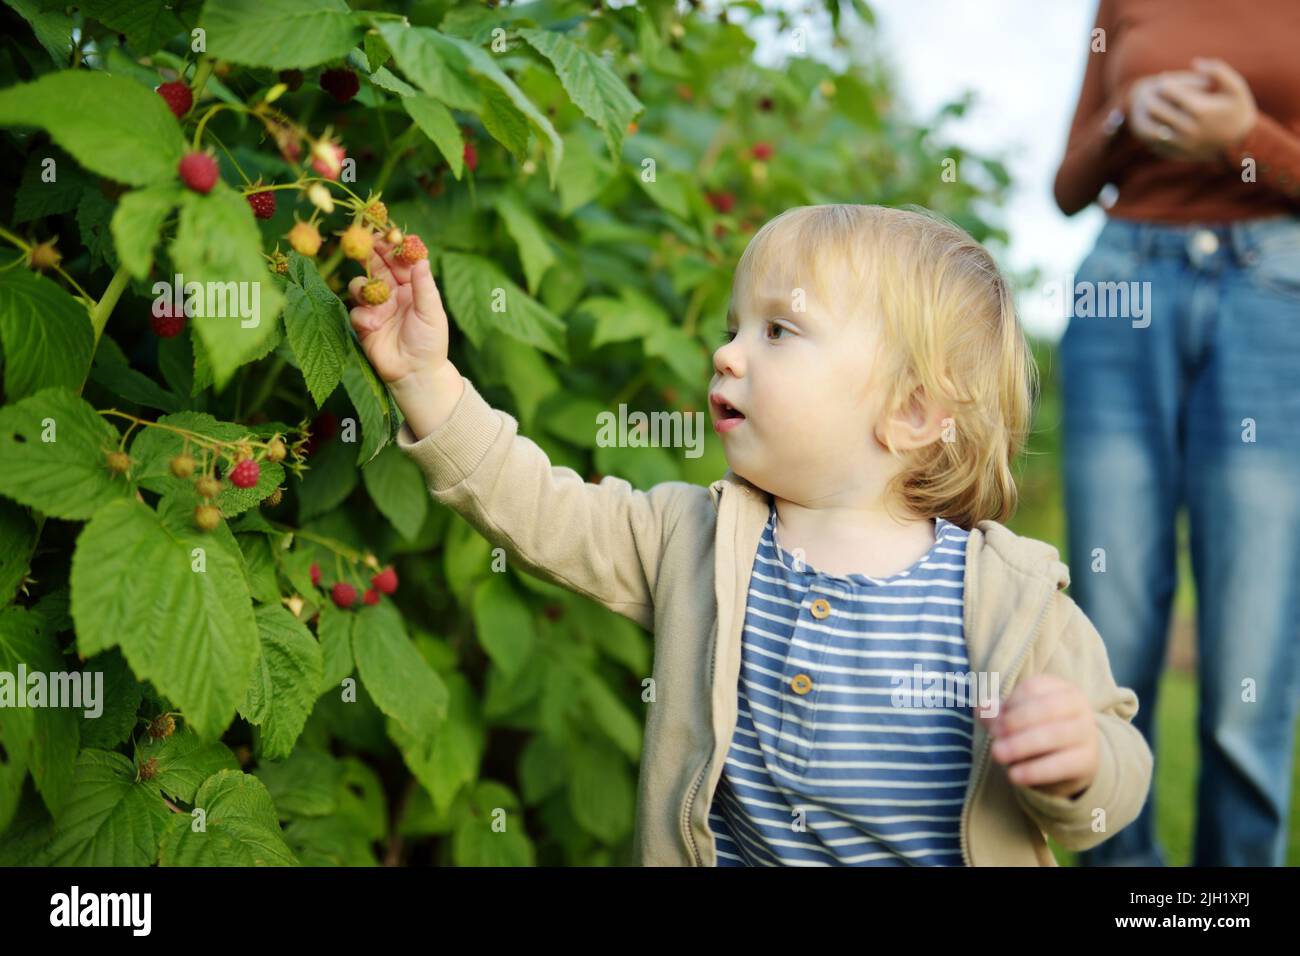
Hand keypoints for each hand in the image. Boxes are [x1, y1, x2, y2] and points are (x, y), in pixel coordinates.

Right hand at [347, 238, 450, 389]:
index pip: (399, 261)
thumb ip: (424, 286)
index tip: (385, 232)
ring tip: (375, 296)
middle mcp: (392, 293)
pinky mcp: (364, 324)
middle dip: (369, 254)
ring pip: (360, 285)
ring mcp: (376, 307)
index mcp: (411, 287)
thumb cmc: (431, 342)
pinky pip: (356, 310)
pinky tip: (375, 324)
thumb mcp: (432, 312)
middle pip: (376, 267)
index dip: (392, 247)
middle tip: (363, 242)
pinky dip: (364, 314)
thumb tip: (420, 259)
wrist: (416, 373)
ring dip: (365, 286)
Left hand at [980, 674, 1099, 798]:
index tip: (995, 721)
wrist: (1071, 760)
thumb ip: (997, 712)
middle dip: (1015, 722)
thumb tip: (982, 709)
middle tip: (994, 736)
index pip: (1032, 688)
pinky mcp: (1088, 760)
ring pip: (1054, 735)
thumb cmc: (1037, 729)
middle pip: (1045, 708)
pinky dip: (1035, 770)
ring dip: (1021, 745)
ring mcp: (1087, 732)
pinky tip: (1014, 775)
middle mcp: (1079, 706)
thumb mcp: (1017, 717)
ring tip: (997, 754)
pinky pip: (1062, 764)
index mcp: (1060, 688)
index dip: (1009, 704)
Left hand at [1129, 60, 1257, 161]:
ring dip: (1148, 115)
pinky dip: (1152, 130)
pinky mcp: (1177, 154)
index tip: (1164, 80)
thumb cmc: (1237, 108)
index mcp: (1200, 110)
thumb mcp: (1235, 86)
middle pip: (1156, 108)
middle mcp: (1188, 129)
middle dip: (1152, 97)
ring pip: (1152, 126)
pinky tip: (1157, 122)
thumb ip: (1218, 70)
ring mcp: (1181, 144)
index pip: (1169, 91)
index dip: (1164, 83)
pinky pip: (1155, 141)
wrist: (1241, 142)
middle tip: (1151, 92)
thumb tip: (1195, 62)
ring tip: (1152, 106)